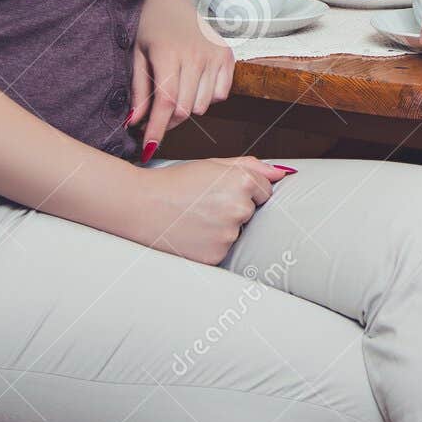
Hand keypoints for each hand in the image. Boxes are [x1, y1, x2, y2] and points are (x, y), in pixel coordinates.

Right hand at [126, 155, 291, 265]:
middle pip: (250, 212)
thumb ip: (251, 166)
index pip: (264, 191)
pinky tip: (192, 233)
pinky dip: (210, 243)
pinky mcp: (216, 256)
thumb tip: (281, 173)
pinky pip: (223, 249)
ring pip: (236, 231)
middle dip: (233, 207)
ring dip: (221, 227)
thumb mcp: (212, 165)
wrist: (140, 205)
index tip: (221, 189)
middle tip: (202, 203)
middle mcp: (239, 209)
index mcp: (242, 182)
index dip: (243, 189)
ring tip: (194, 217)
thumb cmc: (175, 183)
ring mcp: (228, 234)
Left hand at [130, 0, 234, 157]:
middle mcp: (195, 54)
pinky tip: (194, 84)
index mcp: (168, 53)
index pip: (165, 102)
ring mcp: (214, 55)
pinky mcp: (227, 55)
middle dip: (168, 122)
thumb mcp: (136, 57)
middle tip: (156, 119)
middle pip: (184, 109)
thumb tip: (135, 123)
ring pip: (202, 106)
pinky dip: (207, 98)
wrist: (170, 2)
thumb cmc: (148, 28)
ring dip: (187, 109)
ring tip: (175, 94)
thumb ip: (138, 92)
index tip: (149, 149)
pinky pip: (220, 95)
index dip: (157, 129)